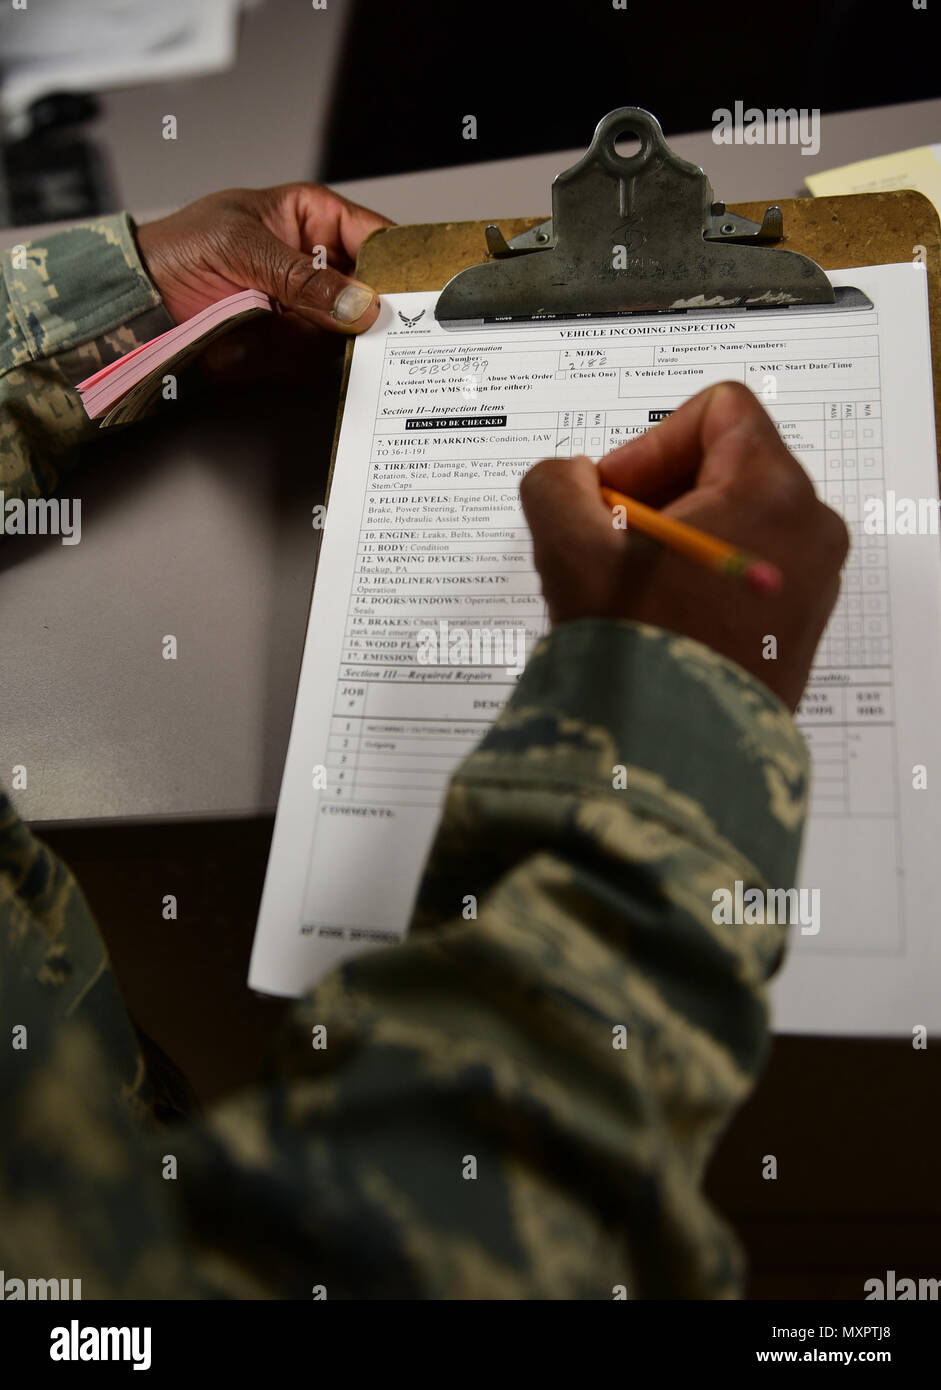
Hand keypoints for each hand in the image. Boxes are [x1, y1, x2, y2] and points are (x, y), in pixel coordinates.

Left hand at [135, 183, 391, 334]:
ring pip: (340, 338)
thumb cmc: (178, 251)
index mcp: (313, 219)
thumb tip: (359, 304)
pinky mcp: (288, 348)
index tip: (411, 295)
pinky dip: (271, 359)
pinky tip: (237, 346)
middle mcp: (317, 266)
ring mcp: (306, 311)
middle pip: (369, 299)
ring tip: (248, 327)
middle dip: (344, 318)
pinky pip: (307, 364)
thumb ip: (304, 279)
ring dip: (293, 341)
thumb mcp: (242, 250)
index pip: (378, 238)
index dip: (401, 265)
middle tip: (317, 322)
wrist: (135, 303)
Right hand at [519, 382, 849, 710]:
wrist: (671, 758)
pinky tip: (653, 620)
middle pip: (726, 467)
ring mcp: (810, 584)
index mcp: (773, 493)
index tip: (613, 497)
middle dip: (655, 496)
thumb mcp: (568, 547)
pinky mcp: (796, 628)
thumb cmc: (634, 652)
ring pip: (731, 523)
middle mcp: (810, 532)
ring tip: (625, 589)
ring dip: (670, 541)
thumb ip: (555, 483)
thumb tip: (569, 482)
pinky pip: (744, 571)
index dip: (650, 443)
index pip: (720, 411)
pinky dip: (696, 578)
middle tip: (607, 542)